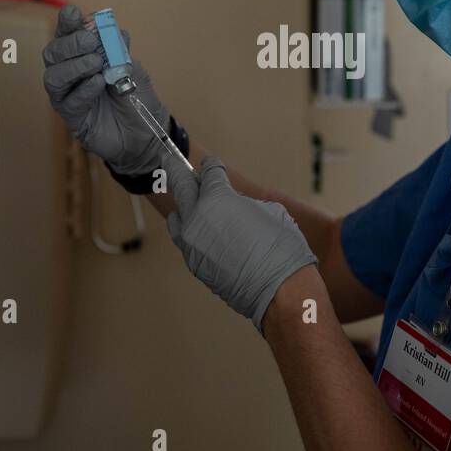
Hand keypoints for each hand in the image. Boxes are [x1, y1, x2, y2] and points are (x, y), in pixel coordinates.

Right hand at [42, 3, 170, 175]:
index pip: (67, 35)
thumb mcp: (133, 69)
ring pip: (53, 76)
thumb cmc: (137, 98)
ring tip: (96, 64)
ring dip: (74, 66)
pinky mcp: (72, 117)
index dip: (67, 23)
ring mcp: (68, 95)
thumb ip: (120, 51)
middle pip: (53, 53)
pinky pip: (68, 101)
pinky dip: (83, 89)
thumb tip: (114, 31)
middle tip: (91, 42)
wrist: (146, 133)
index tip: (73, 14)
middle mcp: (70, 73)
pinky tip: (99, 83)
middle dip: (70, 44)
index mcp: (83, 55)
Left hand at [163, 153, 317, 332]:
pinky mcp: (194, 264)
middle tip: (169, 159)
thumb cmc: (281, 248)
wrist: (280, 290)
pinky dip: (191, 231)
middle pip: (180, 186)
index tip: (212, 163)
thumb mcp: (269, 210)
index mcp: (216, 199)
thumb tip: (232, 204)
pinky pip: (186, 241)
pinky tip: (202, 230)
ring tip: (187, 201)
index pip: (209, 173)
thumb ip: (242, 202)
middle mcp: (197, 219)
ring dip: (182, 206)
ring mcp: (191, 244)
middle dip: (176, 170)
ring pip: (177, 217)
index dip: (212, 165)